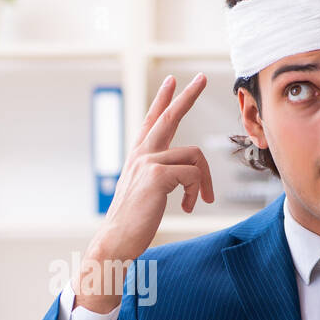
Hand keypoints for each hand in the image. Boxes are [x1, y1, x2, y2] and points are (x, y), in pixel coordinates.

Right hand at [72, 73, 214, 313]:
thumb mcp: (145, 194)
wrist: (115, 241)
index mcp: (138, 157)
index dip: (163, 100)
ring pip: (194, 156)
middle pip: (168, 117)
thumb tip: (185, 174)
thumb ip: (160, 177)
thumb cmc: (132, 224)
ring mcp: (148, 162)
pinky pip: (193, 174)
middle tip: (202, 78)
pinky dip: (196, 192)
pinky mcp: (157, 175)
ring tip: (199, 201)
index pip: (152, 121)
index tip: (173, 81)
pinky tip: (188, 206)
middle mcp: (141, 154)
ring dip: (203, 181)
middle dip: (187, 96)